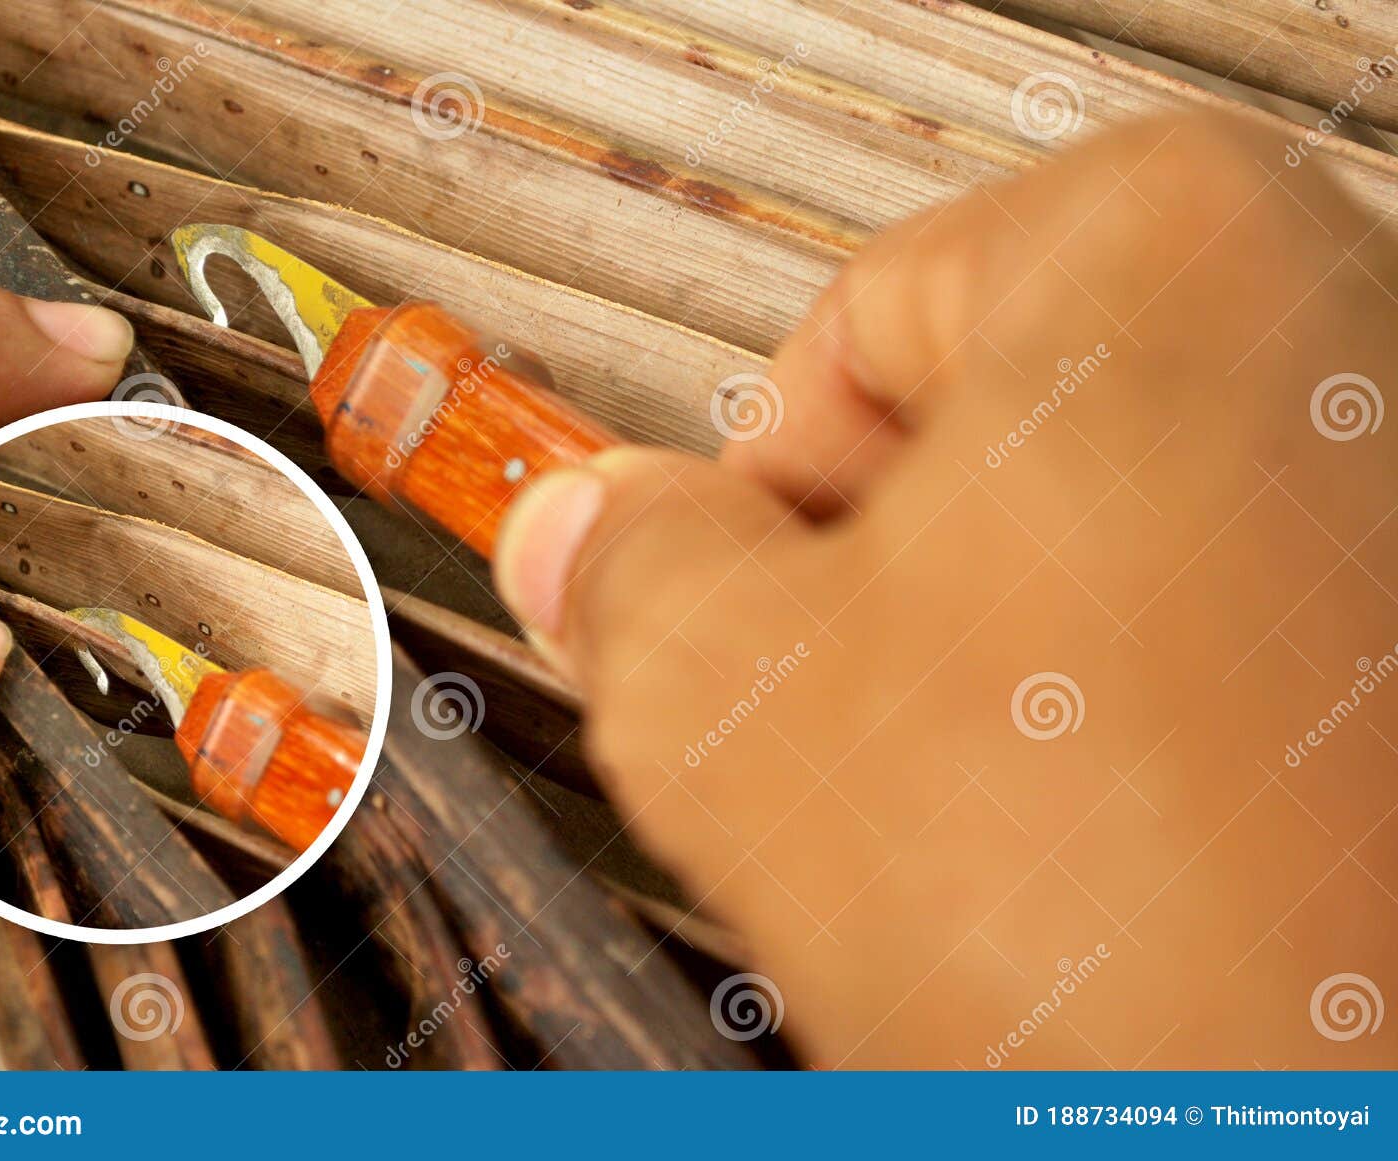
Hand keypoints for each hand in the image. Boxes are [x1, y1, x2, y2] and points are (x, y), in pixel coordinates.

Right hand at [493, 112, 1397, 1066]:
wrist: (1308, 1111)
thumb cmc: (1113, 905)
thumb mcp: (739, 695)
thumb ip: (628, 566)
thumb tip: (589, 533)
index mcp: (1174, 243)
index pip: (858, 321)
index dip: (761, 491)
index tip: (748, 599)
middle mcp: (1354, 337)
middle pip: (995, 437)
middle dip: (883, 589)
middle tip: (847, 719)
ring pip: (1107, 558)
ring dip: (1003, 674)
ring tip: (984, 810)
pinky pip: (1225, 653)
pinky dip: (1135, 731)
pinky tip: (1096, 843)